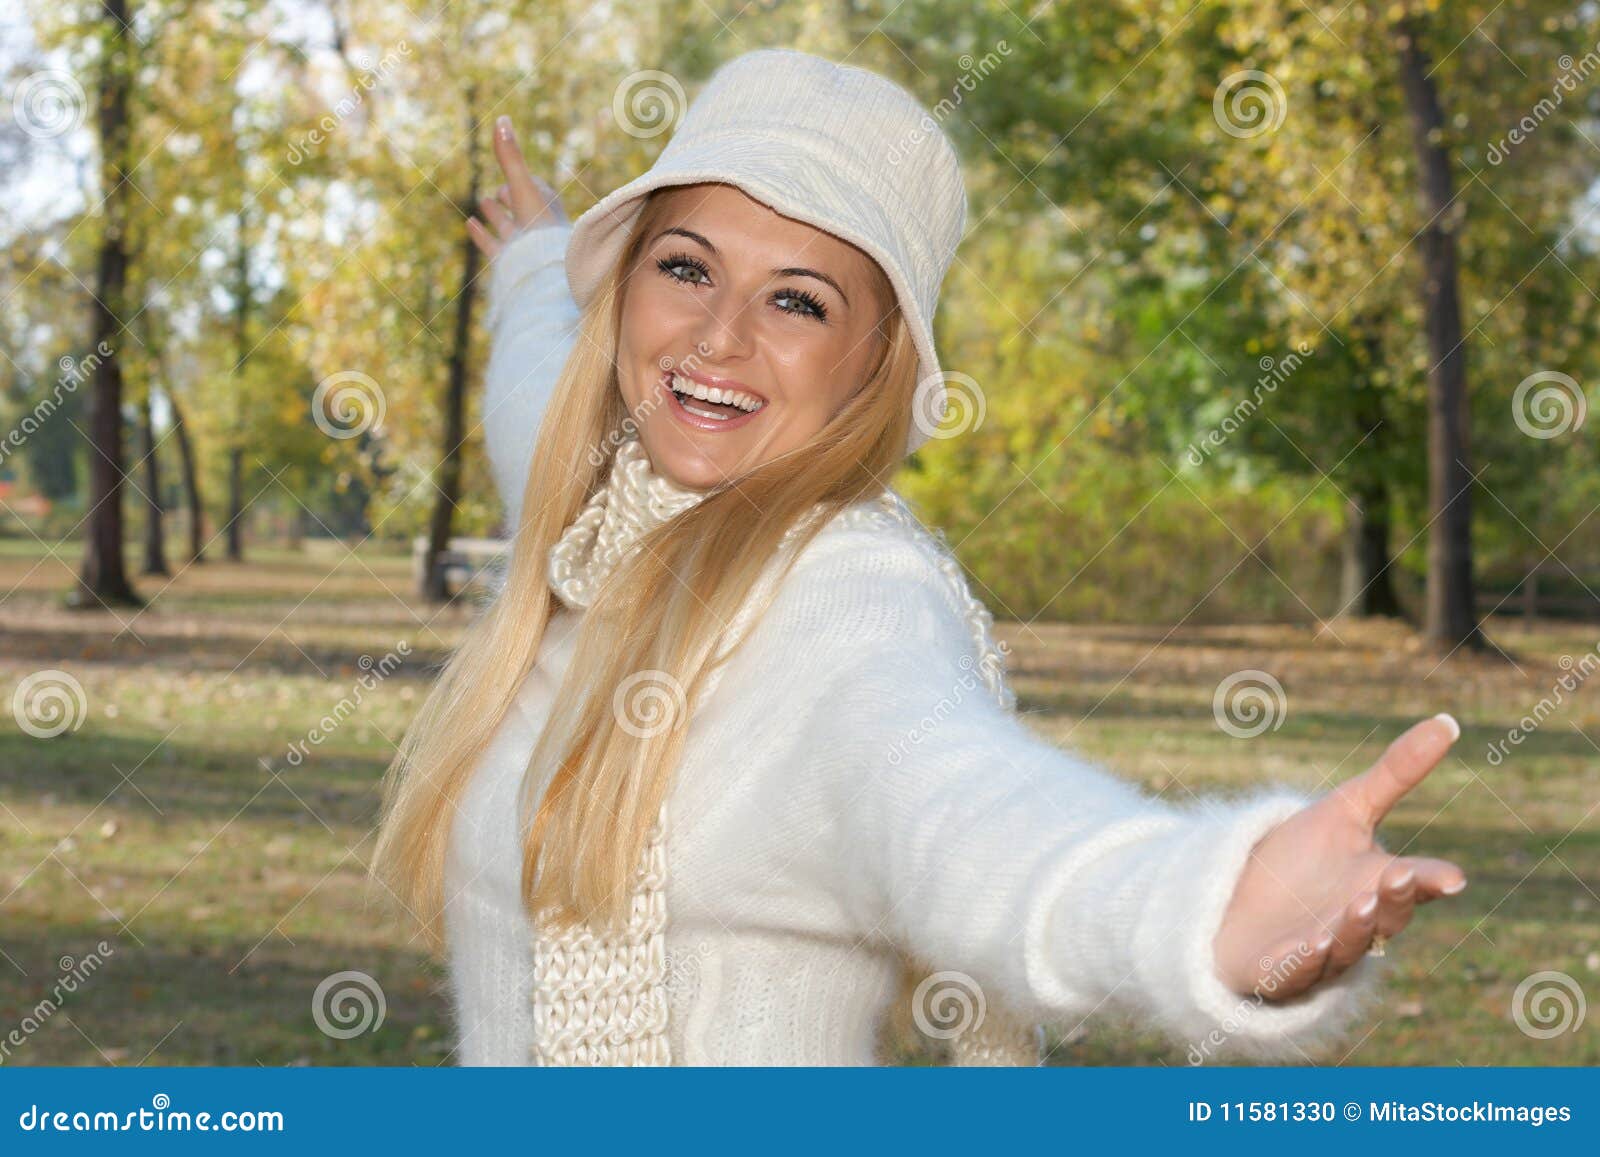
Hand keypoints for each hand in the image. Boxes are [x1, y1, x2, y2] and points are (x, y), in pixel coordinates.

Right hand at [467, 115, 566, 259]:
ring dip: (497, 214)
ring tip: (483, 201)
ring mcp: (525, 246)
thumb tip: (501, 119)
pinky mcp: (512, 263)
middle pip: (523, 207)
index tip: (515, 172)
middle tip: (501, 190)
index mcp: (548, 207)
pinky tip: (469, 224)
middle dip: (511, 196)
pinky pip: (494, 245)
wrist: (545, 274)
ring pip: (509, 226)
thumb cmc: (539, 228)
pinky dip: (482, 232)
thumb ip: (511, 157)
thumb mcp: (522, 186)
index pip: (534, 187)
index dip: (523, 180)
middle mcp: (538, 227)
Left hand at [1212, 713, 1468, 1001]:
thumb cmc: (1302, 858)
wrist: (1240, 898)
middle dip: (1393, 901)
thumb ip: (1395, 773)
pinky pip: (1293, 972)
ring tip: (1361, 904)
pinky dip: (1303, 962)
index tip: (1449, 876)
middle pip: (1384, 918)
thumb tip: (1448, 722)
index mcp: (1379, 886)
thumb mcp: (1346, 810)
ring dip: (1353, 929)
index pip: (1413, 885)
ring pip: (1343, 947)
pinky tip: (1306, 946)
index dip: (1430, 881)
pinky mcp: (1276, 971)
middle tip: (1397, 877)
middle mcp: (1355, 924)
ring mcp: (1319, 952)